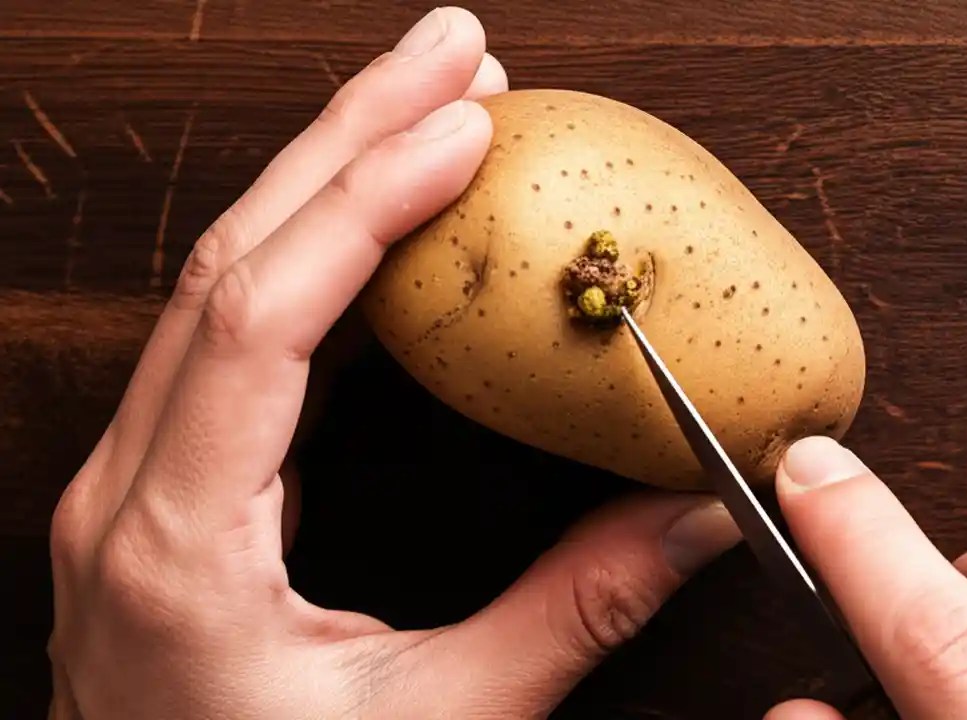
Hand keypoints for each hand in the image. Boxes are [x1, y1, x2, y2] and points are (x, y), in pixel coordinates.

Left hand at [46, 8, 741, 718]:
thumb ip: (573, 616)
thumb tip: (693, 520)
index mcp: (177, 540)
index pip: (260, 314)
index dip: (368, 202)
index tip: (466, 128)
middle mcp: (134, 488)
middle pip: (231, 258)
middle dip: (350, 135)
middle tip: (453, 51)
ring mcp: (142, 481)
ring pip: (225, 281)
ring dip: (331, 178)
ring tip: (432, 105)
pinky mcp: (173, 487)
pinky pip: (239, 334)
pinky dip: (319, 254)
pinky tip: (383, 220)